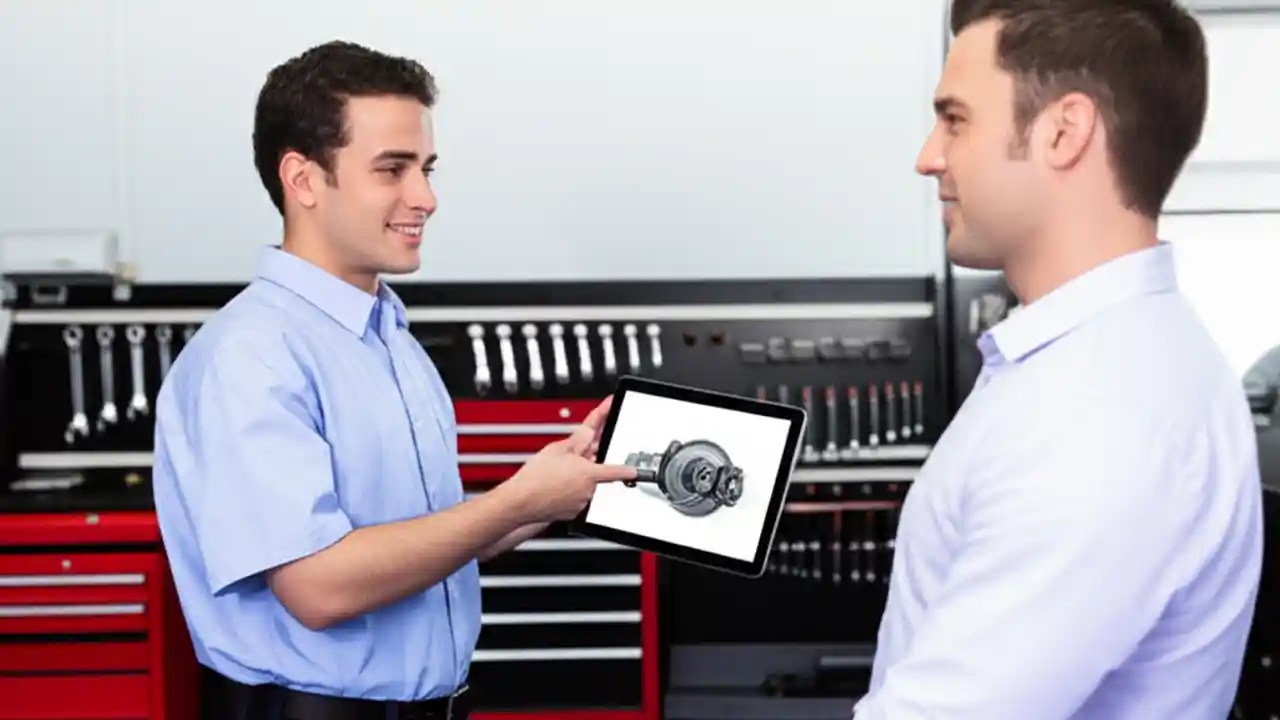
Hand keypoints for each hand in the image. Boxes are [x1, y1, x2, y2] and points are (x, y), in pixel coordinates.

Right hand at [505, 408, 635, 523]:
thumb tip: (591, 433)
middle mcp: (588, 490)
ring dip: (575, 478)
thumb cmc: (536, 477)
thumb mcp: (557, 449)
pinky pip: (575, 498)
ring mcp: (580, 502)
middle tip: (568, 460)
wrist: (521, 501)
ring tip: (555, 474)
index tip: (635, 470)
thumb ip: (579, 439)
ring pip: (584, 485)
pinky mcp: (572, 512)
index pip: (616, 470)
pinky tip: (554, 486)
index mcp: (589, 473)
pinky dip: (568, 491)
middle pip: (594, 473)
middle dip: (585, 464)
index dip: (627, 469)